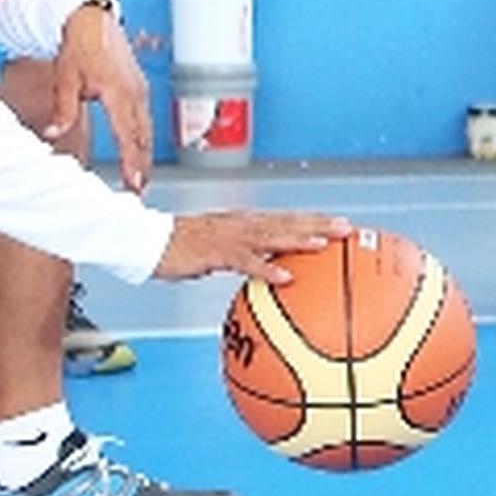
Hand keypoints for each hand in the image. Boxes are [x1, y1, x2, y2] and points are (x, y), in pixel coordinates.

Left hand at [47, 1, 150, 192]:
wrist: (92, 20)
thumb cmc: (80, 45)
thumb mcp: (66, 78)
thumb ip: (63, 109)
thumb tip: (53, 134)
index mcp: (119, 92)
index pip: (128, 135)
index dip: (131, 161)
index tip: (132, 182)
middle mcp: (135, 93)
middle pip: (144, 137)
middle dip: (142, 165)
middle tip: (139, 189)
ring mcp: (140, 91)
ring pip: (147, 130)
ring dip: (145, 154)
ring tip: (141, 177)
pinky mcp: (139, 88)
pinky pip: (145, 119)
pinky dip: (144, 139)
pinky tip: (139, 150)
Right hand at [154, 211, 351, 281]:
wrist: (147, 241)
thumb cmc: (181, 248)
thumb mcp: (218, 251)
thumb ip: (243, 257)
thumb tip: (266, 270)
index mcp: (245, 223)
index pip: (286, 219)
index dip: (313, 220)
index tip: (340, 223)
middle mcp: (242, 224)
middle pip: (287, 222)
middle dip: (318, 223)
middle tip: (348, 228)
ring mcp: (230, 236)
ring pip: (272, 236)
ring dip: (299, 239)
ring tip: (326, 244)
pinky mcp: (215, 252)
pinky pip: (246, 261)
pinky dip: (266, 269)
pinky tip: (286, 276)